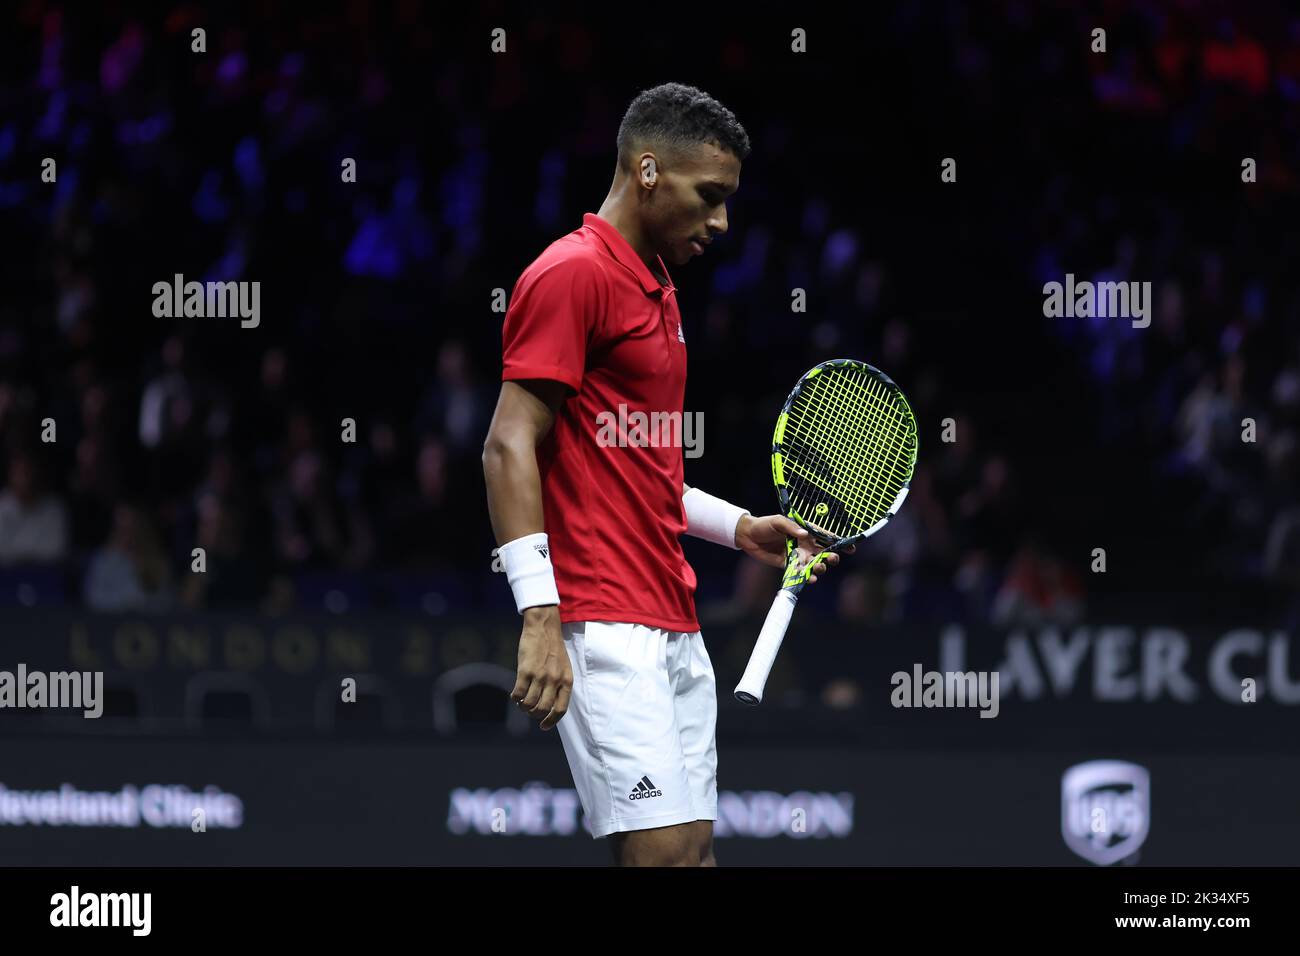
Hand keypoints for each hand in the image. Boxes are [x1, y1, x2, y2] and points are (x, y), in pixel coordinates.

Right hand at [511, 605, 572, 729]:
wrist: (544, 627)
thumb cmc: (553, 648)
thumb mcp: (564, 667)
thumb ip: (559, 685)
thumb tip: (549, 705)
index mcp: (567, 681)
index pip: (561, 709)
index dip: (551, 721)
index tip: (543, 726)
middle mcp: (555, 680)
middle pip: (543, 709)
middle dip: (535, 714)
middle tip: (529, 710)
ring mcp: (540, 676)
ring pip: (529, 704)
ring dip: (523, 707)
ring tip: (521, 702)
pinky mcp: (526, 671)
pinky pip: (518, 693)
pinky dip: (514, 698)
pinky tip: (514, 695)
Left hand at [734, 514, 854, 583]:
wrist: (748, 536)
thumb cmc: (765, 525)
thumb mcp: (778, 521)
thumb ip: (791, 527)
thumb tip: (805, 535)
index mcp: (806, 532)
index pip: (827, 538)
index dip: (840, 543)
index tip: (851, 548)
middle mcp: (805, 545)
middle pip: (825, 553)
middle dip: (832, 557)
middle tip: (832, 559)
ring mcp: (798, 557)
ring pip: (815, 565)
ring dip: (821, 567)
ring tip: (819, 567)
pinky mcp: (789, 566)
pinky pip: (802, 574)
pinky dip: (808, 577)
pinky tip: (812, 579)